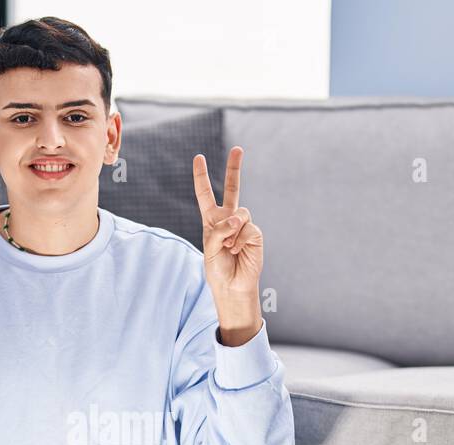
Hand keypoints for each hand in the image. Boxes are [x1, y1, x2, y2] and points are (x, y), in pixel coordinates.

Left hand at [193, 146, 263, 311]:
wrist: (232, 285)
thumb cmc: (217, 269)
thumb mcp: (209, 248)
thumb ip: (220, 230)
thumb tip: (237, 217)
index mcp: (212, 220)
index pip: (206, 194)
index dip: (202, 176)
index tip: (199, 158)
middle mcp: (228, 219)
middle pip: (233, 188)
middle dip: (235, 168)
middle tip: (238, 149)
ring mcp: (243, 225)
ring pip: (240, 213)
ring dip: (231, 232)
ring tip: (228, 248)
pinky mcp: (255, 233)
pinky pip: (248, 228)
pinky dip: (240, 240)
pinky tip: (237, 251)